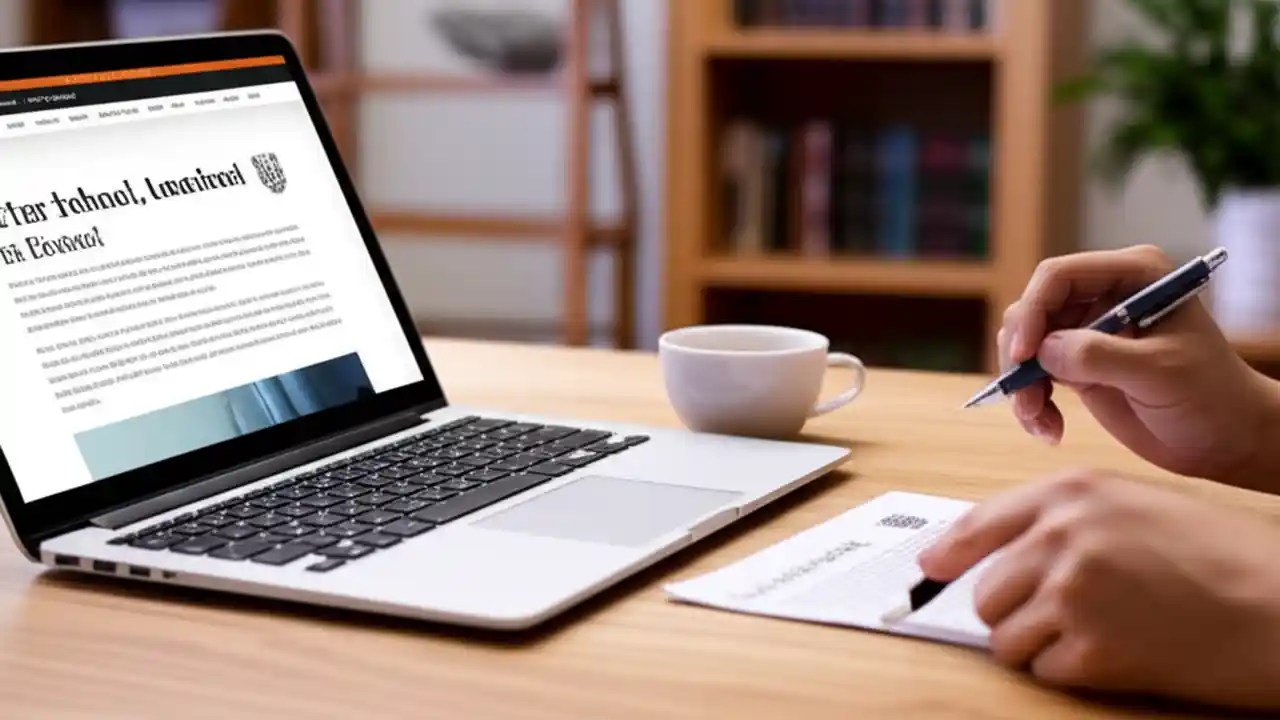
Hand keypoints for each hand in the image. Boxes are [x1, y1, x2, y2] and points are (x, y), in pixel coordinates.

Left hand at [919, 472, 1279, 708]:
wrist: (1278, 604)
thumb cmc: (1218, 554)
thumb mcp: (1132, 504)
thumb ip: (1061, 518)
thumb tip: (995, 550)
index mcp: (1069, 493)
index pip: (977, 524)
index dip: (947, 553)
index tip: (930, 568)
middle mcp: (1061, 536)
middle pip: (986, 592)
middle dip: (1012, 611)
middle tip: (1061, 617)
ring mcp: (1072, 592)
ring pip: (1005, 636)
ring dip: (1037, 644)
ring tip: (1095, 633)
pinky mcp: (1089, 648)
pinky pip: (1043, 670)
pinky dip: (1070, 671)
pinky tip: (1117, 653)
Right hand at [1000, 245, 1279, 487]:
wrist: (1226, 440)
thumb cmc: (1210, 398)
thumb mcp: (1159, 373)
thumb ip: (1099, 356)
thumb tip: (1043, 351)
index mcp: (1133, 276)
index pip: (1058, 277)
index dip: (1032, 312)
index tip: (1023, 357)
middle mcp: (1105, 295)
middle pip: (1033, 309)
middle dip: (1020, 354)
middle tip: (1025, 398)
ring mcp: (1089, 331)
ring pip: (1026, 345)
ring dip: (1022, 385)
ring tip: (1040, 422)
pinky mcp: (1078, 365)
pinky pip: (1033, 376)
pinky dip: (1031, 404)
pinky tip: (1050, 430)